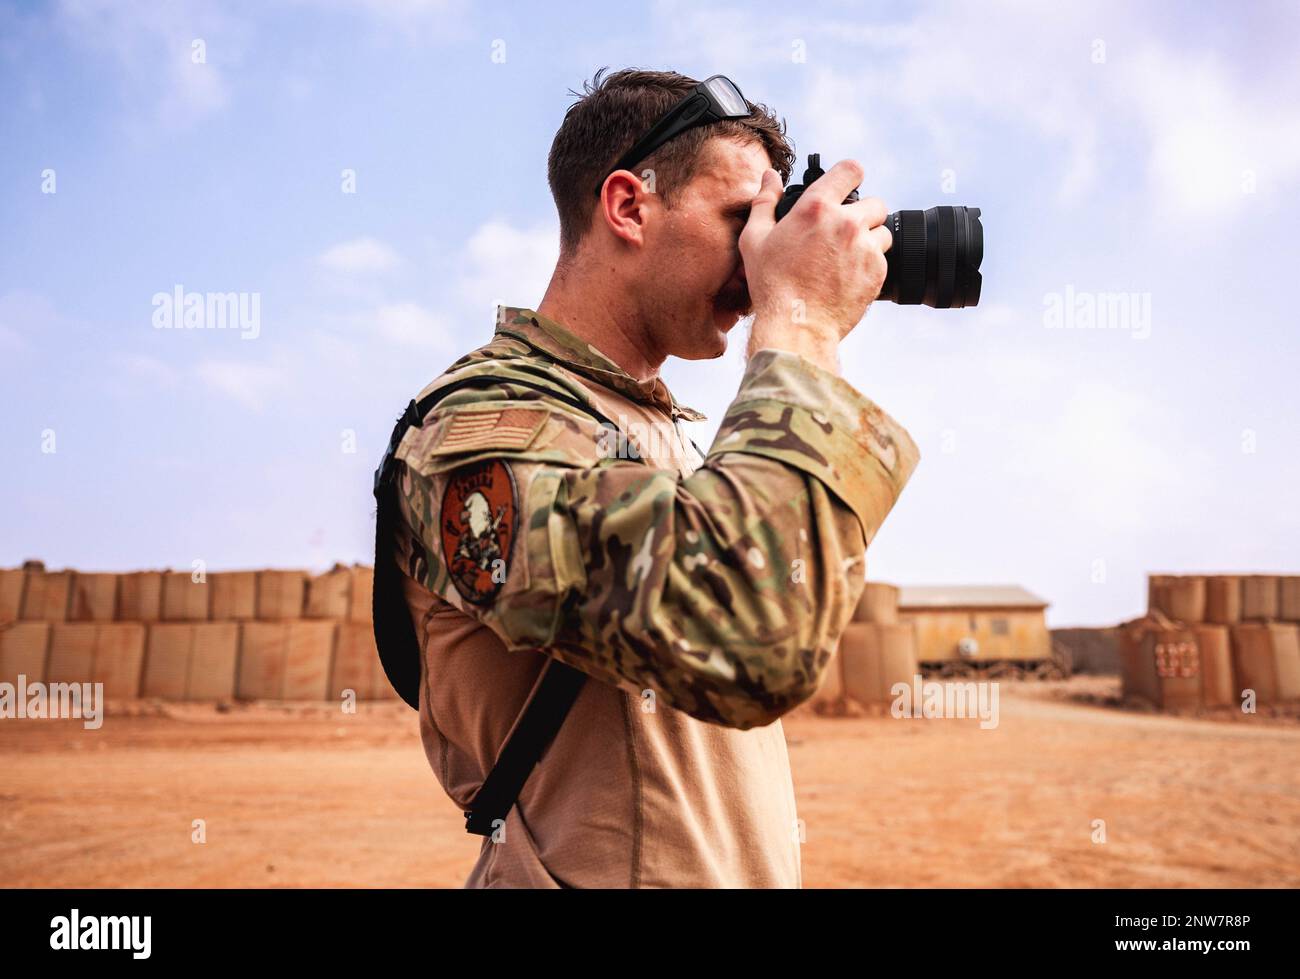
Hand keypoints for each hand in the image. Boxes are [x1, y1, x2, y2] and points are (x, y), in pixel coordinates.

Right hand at [739, 160, 890, 371]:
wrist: (796, 326)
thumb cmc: (772, 285)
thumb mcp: (755, 240)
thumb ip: (764, 202)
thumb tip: (770, 177)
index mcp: (817, 208)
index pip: (851, 169)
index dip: (850, 175)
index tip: (847, 185)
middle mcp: (846, 223)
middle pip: (875, 203)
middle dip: (862, 215)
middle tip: (842, 233)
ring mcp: (865, 248)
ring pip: (883, 231)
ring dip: (870, 239)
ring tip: (846, 257)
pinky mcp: (877, 272)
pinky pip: (883, 258)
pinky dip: (870, 264)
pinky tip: (847, 276)